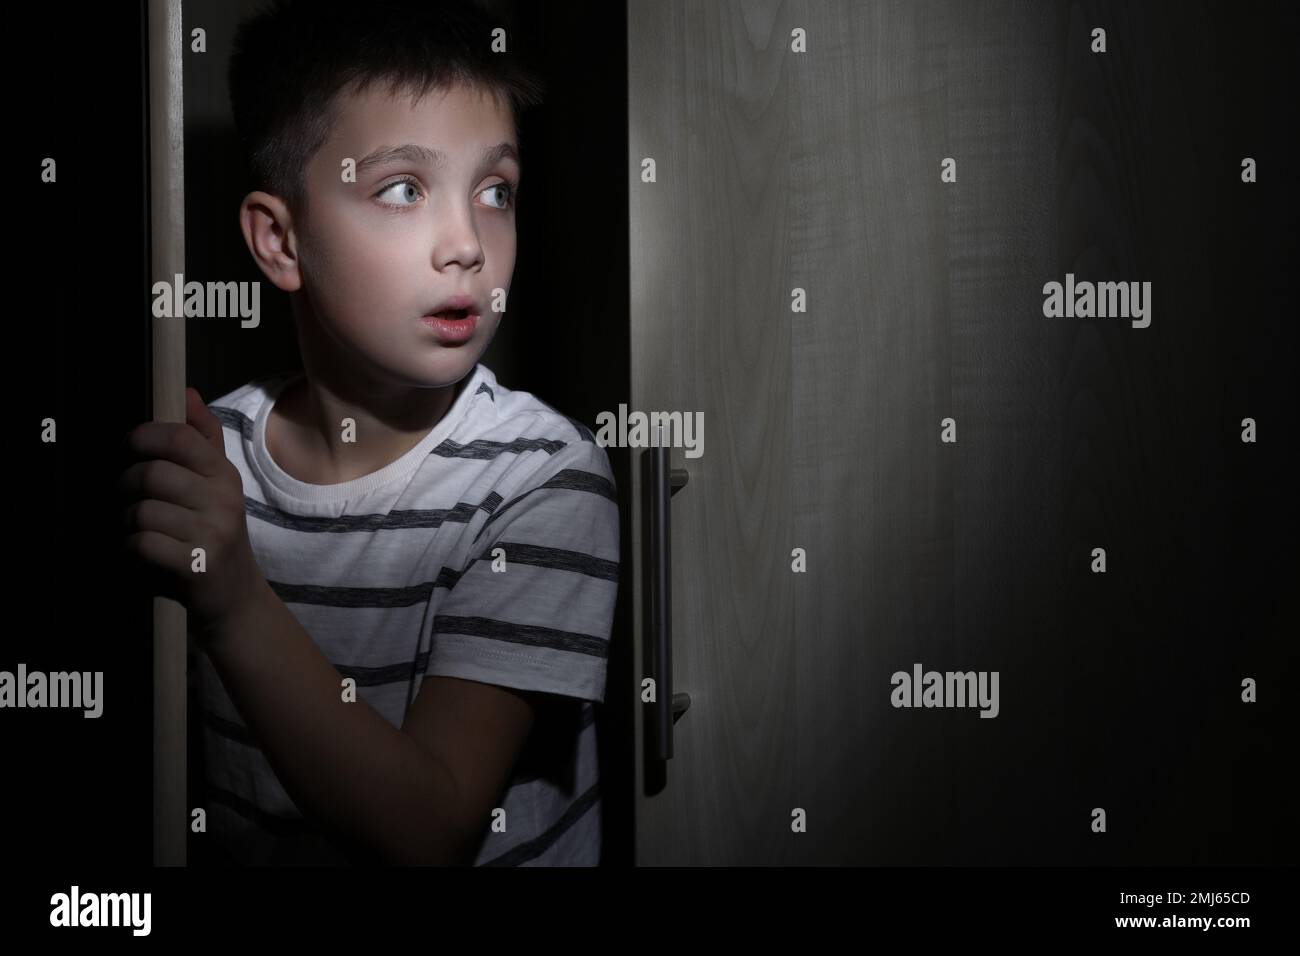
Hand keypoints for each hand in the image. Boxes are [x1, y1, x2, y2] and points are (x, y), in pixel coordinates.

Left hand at [119, 387, 265, 636]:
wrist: (235, 599)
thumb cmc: (214, 536)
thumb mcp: (217, 486)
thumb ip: (202, 439)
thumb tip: (187, 392)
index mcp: (225, 477)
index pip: (182, 439)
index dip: (146, 436)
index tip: (130, 446)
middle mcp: (225, 501)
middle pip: (153, 474)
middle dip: (126, 486)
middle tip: (125, 497)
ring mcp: (213, 534)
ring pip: (144, 511)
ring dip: (128, 522)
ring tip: (138, 530)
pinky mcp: (197, 565)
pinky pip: (143, 543)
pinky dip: (132, 549)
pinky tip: (141, 553)